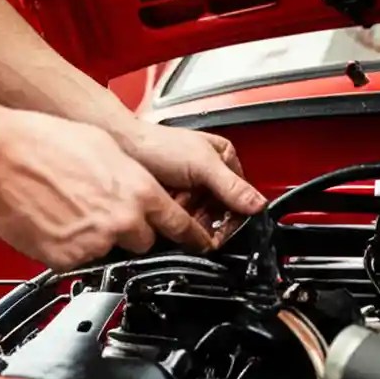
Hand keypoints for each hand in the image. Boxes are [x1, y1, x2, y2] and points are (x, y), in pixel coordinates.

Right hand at [0, 110, 213, 270]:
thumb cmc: (42, 142)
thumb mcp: (103, 147)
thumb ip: (130, 176)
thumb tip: (139, 189)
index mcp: (138, 190)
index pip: (181, 225)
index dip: (191, 236)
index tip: (199, 243)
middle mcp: (122, 220)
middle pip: (146, 242)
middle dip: (132, 231)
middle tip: (104, 210)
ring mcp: (95, 243)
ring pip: (110, 251)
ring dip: (98, 238)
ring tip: (71, 210)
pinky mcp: (66, 259)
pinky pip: (79, 260)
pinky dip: (71, 248)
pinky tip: (55, 222)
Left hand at [113, 121, 266, 215]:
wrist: (121, 145)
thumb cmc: (156, 145)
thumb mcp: (202, 165)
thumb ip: (231, 186)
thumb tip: (258, 205)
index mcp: (225, 160)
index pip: (241, 198)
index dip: (232, 217)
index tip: (221, 233)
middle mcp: (210, 174)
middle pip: (220, 212)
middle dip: (205, 219)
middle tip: (192, 219)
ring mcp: (191, 187)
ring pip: (200, 218)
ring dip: (189, 219)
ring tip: (176, 207)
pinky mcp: (174, 198)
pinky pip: (182, 219)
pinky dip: (176, 220)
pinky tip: (167, 211)